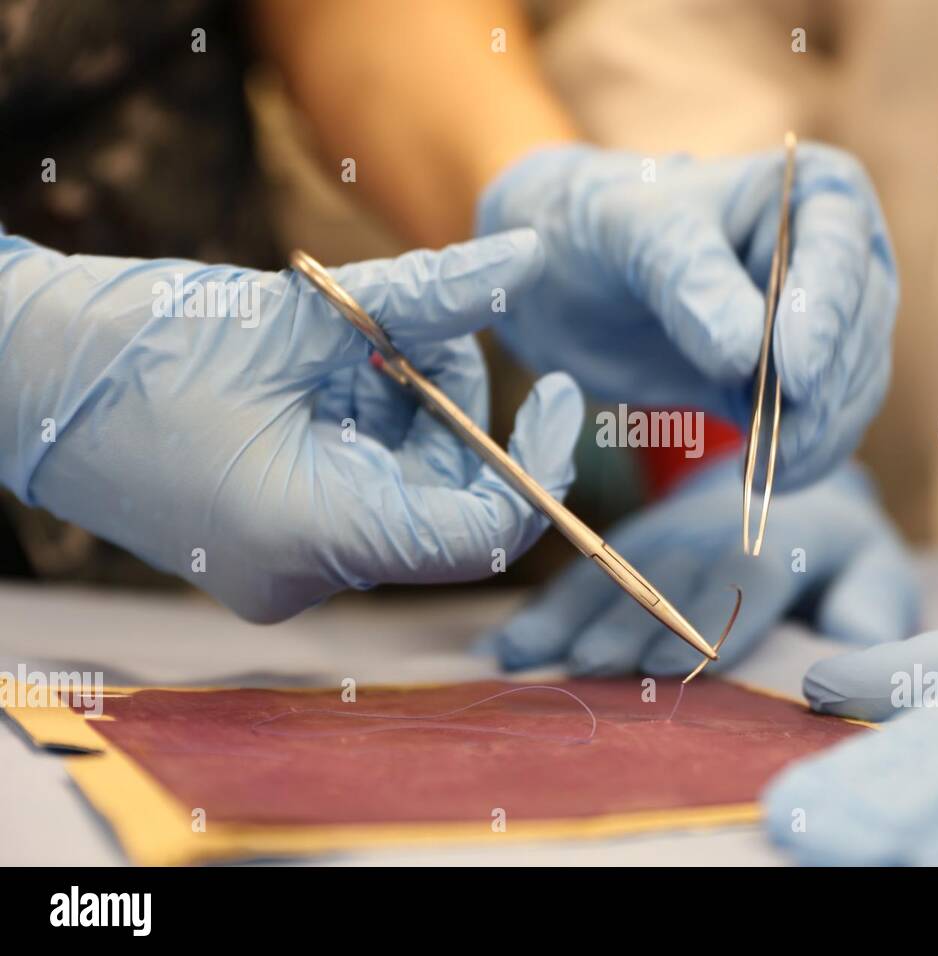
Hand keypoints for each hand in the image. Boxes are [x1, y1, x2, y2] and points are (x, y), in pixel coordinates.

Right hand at [0, 228, 583, 620]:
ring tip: (367, 336)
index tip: (555, 392)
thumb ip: (429, 296)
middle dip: (461, 414)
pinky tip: (340, 371)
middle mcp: (308, 573)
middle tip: (428, 331)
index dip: (534, 465)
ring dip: (414, 410)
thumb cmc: (142, 349)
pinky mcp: (276, 540)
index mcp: (317, 538)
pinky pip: (364, 490)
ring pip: (407, 491)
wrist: (25, 375)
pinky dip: (374, 427)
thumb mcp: (306, 316)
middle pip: (448, 505)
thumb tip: (524, 256)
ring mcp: (288, 565)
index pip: (481, 534)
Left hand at [476, 143, 896, 489]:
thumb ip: (689, 280)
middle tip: (777, 448)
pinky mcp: (796, 383)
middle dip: (824, 391)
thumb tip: (745, 355)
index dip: (827, 313)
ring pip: (852, 385)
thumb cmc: (606, 227)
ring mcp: (825, 324)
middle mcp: (838, 255)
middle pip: (860, 328)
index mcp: (815, 190)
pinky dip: (803, 458)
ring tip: (762, 475)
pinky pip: (824, 425)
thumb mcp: (635, 233)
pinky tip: (764, 481)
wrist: (571, 276)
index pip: (842, 249)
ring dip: (817, 436)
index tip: (797, 375)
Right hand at [489, 454, 918, 675]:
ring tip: (524, 658)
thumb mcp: (877, 573)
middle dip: (627, 623)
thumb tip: (846, 649)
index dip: (706, 621)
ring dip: (570, 616)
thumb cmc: (840, 557)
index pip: (743, 580)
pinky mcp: (631, 548)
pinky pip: (586, 577)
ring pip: (614, 576)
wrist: (795, 491)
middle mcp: (711, 533)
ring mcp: (663, 536)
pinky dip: (544, 611)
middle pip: (666, 580)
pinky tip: (504, 647)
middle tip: (590, 666)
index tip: (669, 663)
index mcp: (778, 542)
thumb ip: (871, 609)